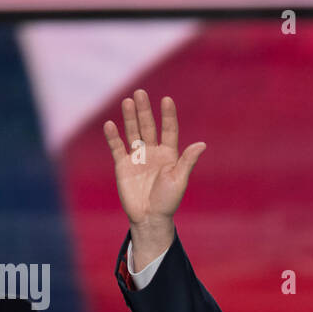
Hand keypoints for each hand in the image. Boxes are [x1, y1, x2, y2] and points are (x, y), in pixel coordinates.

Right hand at [104, 89, 205, 266]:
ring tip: (127, 101)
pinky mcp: (123, 165)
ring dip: (130, 118)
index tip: (166, 99)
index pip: (168, 130)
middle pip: (148, 126)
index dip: (168, 115)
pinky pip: (117, 148)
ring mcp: (137, 157)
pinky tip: (110, 124)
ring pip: (133, 132)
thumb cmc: (168, 201)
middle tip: (140, 93)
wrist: (150, 218)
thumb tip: (202, 144)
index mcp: (169, 154)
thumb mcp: (179, 179)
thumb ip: (187, 161)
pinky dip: (113, 137)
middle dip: (144, 110)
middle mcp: (153, 152)